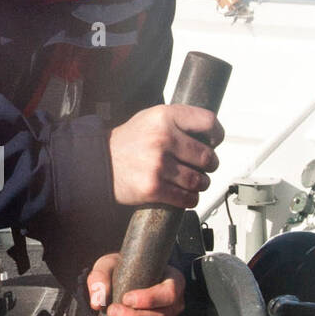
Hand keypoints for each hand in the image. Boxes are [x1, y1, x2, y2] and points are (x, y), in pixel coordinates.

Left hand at [87, 252, 184, 315]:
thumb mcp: (108, 265)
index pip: (169, 293)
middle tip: (112, 312)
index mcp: (170, 281)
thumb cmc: (119, 269)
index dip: (149, 299)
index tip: (126, 298)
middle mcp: (173, 304)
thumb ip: (100, 278)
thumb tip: (98, 301)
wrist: (120, 280)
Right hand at [108, 104, 222, 207]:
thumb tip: (209, 135)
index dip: (217, 134)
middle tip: (204, 167)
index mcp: (163, 116)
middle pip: (207, 156)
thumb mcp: (149, 119)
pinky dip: (190, 199)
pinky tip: (186, 195)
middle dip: (210, 165)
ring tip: (195, 182)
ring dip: (201, 184)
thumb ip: (177, 122)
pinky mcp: (153, 188)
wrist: (98, 163)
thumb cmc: (126, 143)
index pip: (207, 122)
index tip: (214, 142)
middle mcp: (162, 138)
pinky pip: (186, 198)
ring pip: (199, 180)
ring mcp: (158, 164)